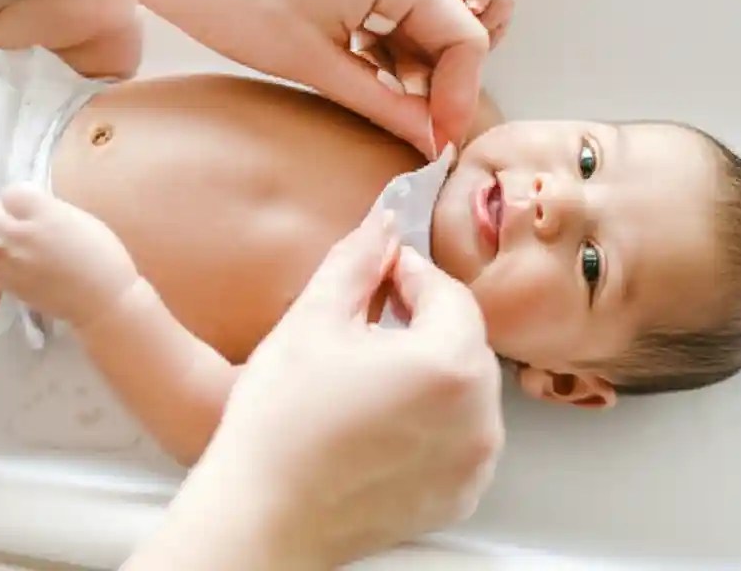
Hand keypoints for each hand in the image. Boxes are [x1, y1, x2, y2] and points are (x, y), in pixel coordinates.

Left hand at [0, 183, 139, 326]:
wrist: (103, 302)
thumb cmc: (104, 259)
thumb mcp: (83, 221)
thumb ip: (50, 211)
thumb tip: (30, 209)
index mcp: (45, 214)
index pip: (11, 193)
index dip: (20, 198)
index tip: (30, 206)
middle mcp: (22, 235)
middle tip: (16, 224)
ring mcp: (12, 262)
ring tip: (12, 244)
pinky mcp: (8, 285)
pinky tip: (14, 264)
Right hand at [128, 206, 503, 569]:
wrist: (260, 515)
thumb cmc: (279, 425)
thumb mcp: (313, 320)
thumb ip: (358, 261)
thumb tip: (382, 224)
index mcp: (450, 363)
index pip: (450, 294)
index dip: (412, 273)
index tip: (380, 271)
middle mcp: (479, 417)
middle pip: (463, 341)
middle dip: (421, 321)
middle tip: (368, 319)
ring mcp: (473, 463)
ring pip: (463, 390)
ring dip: (427, 369)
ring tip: (368, 373)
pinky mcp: (457, 495)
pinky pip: (459, 436)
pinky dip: (431, 419)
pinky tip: (379, 418)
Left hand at [133, 0, 490, 158]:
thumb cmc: (236, 0)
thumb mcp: (318, 66)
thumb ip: (385, 106)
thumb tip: (429, 140)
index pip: (463, 34)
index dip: (459, 93)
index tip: (442, 136)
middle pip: (447, 25)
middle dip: (435, 81)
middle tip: (417, 129)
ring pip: (423, 20)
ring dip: (412, 68)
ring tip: (390, 107)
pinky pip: (396, 7)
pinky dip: (390, 47)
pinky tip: (371, 78)